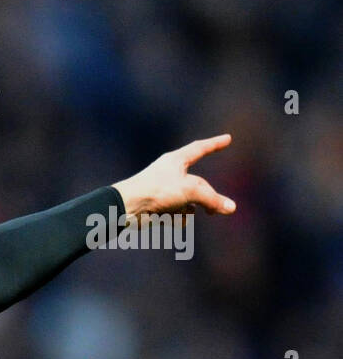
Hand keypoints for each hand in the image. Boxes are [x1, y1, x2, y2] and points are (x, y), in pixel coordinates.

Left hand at [112, 134, 236, 216]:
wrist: (127, 208)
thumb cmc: (156, 190)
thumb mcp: (190, 191)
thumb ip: (212, 199)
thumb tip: (231, 208)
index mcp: (176, 161)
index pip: (200, 149)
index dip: (215, 144)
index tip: (227, 139)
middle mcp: (170, 174)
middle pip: (198, 185)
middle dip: (207, 199)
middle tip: (217, 210)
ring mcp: (164, 191)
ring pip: (188, 201)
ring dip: (187, 210)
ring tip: (180, 212)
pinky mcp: (158, 206)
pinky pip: (176, 213)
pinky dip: (176, 218)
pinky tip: (169, 220)